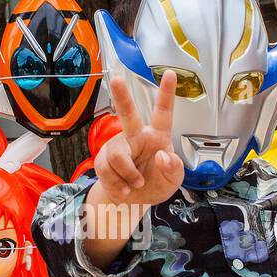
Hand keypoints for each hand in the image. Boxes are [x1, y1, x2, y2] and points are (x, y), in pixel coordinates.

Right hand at [91, 72, 184, 210]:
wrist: (132, 202)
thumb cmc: (155, 184)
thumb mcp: (172, 181)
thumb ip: (173, 168)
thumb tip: (163, 156)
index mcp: (157, 136)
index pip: (163, 112)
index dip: (167, 93)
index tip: (171, 74)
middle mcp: (135, 136)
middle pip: (127, 114)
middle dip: (122, 97)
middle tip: (116, 80)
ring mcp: (118, 147)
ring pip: (117, 156)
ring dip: (128, 176)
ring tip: (135, 184)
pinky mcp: (102, 160)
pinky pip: (107, 171)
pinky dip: (117, 185)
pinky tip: (124, 189)